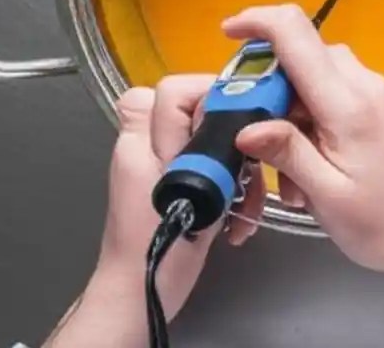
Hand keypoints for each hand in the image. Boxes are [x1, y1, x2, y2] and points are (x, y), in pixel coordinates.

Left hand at [45, 77, 265, 346]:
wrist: (142, 294)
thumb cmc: (160, 250)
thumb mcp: (185, 188)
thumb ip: (198, 143)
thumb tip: (219, 103)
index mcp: (140, 143)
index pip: (172, 89)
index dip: (207, 93)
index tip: (237, 117)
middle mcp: (145, 148)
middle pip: (192, 109)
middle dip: (227, 133)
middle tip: (242, 162)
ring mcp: (159, 167)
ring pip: (205, 139)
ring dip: (233, 167)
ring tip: (242, 198)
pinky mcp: (175, 186)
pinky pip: (206, 166)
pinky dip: (226, 185)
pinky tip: (234, 213)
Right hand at [225, 5, 383, 347]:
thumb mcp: (327, 195)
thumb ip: (287, 153)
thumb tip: (245, 126)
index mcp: (348, 102)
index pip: (296, 33)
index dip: (257, 22)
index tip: (226, 33)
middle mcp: (364, 86)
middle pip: (303, 55)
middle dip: (269, 90)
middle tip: (257, 143)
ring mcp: (376, 96)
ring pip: (315, 78)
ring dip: (290, 114)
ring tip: (292, 175)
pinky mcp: (380, 110)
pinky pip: (334, 97)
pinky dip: (311, 124)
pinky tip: (312, 170)